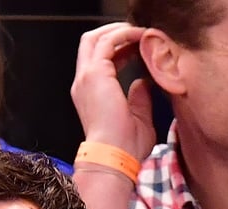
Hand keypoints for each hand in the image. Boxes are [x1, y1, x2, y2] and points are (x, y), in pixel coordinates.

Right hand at [70, 22, 155, 158]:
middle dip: (115, 33)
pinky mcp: (95, 74)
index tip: (138, 47)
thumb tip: (143, 82)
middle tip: (138, 33)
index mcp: (89, 95)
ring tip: (141, 32)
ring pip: (96, 38)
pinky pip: (108, 42)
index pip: (98, 60)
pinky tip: (140, 37)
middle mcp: (83, 83)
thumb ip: (139, 98)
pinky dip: (124, 35)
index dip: (118, 49)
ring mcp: (86, 78)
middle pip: (91, 43)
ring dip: (120, 31)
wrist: (114, 157)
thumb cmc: (125, 148)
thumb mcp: (138, 118)